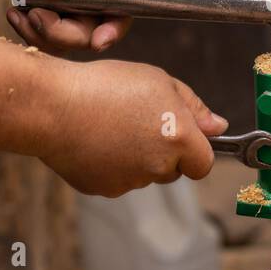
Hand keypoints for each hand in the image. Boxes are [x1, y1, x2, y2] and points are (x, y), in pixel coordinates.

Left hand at [4, 0, 131, 52]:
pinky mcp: (56, 22)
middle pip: (86, 36)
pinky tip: (15, 13)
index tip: (97, 42)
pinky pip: (46, 41)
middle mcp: (94, 4)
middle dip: (57, 32)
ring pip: (64, 43)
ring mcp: (75, 16)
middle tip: (33, 14)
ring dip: (38, 34)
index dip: (112, 31)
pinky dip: (28, 32)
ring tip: (16, 11)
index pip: (119, 13)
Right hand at [40, 60, 228, 197]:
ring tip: (111, 124)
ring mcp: (129, 182)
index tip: (180, 135)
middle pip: (172, 169)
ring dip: (136, 156)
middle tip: (138, 120)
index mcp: (179, 140)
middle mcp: (158, 167)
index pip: (203, 163)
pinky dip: (111, 164)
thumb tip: (218, 127)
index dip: (194, 149)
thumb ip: (194, 106)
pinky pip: (117, 179)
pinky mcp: (103, 189)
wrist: (52, 106)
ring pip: (144, 174)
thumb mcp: (159, 80)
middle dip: (163, 151)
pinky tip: (95, 139)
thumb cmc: (105, 86)